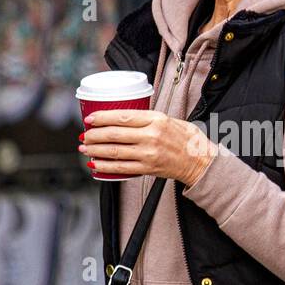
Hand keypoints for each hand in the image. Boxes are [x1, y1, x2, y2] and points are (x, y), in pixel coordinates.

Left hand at [80, 109, 216, 185]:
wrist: (200, 161)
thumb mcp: (169, 119)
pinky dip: (105, 166)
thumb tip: (122, 116)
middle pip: (114, 134)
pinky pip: (121, 168)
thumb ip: (147, 118)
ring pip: (115, 151)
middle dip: (94, 134)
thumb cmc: (186, 138)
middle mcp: (151, 136)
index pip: (122, 116)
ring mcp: (149, 154)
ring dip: (95, 150)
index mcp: (156, 119)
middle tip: (84, 134)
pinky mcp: (148, 168)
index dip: (102, 117)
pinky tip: (95, 164)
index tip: (89, 118)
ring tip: (84, 148)